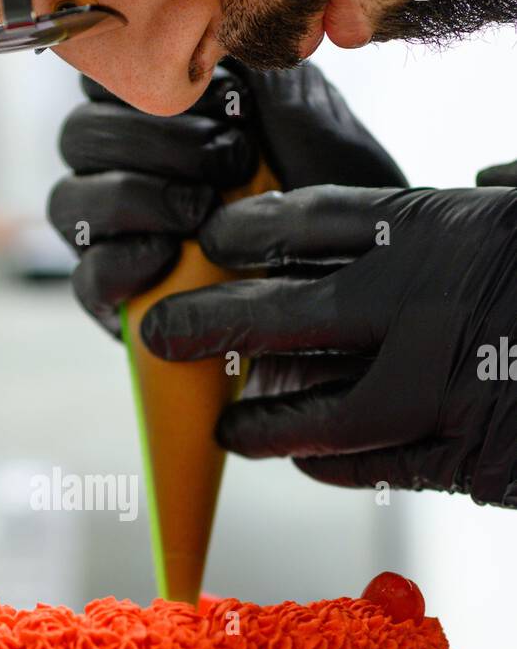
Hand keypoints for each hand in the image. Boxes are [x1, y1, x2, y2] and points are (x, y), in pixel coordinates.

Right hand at [48, 62, 405, 335]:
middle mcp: (129, 173)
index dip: (138, 75)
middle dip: (147, 139)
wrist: (365, 303)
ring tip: (199, 212)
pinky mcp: (122, 304)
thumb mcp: (314, 126)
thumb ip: (259, 72)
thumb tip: (213, 24)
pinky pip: (86, 277)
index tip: (218, 94)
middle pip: (78, 133)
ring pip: (68, 200)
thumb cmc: (339, 205)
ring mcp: (118, 240)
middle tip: (227, 159)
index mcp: (164, 119)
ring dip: (130, 196)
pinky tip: (171, 258)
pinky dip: (121, 262)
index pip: (106, 76)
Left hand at [140, 184, 516, 507]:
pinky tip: (307, 459)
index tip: (214, 239)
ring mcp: (437, 391)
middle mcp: (421, 310)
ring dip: (265, 423)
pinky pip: (371, 464)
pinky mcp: (463, 456)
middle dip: (212, 326)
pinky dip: (329, 462)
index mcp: (440, 231)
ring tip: (229, 431)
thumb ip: (500, 196)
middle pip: (285, 316)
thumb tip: (483, 183)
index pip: (314, 222)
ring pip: (319, 414)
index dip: (250, 232)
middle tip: (164, 335)